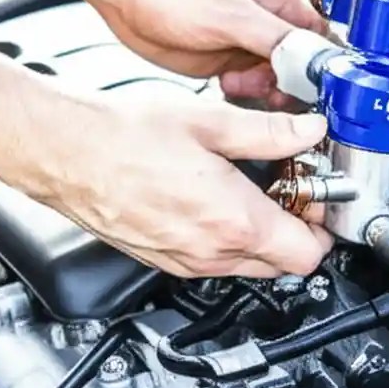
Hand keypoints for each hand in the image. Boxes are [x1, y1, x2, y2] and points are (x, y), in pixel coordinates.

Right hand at [20, 88, 332, 278]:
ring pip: (250, 265)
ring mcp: (186, 262)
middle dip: (296, 227)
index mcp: (234, 222)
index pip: (310, 254)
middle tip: (290, 183)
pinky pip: (214, 260)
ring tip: (250, 185)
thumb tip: (310, 131)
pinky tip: (214, 195)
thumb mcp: (210, 122)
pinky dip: (227, 236)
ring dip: (262, 232)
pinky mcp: (164, 260)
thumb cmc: (123, 137)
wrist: (65, 154)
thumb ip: (270, 132)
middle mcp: (212, 254)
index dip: (323, 224)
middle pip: (284, 265)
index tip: (318, 191)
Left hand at [97, 0, 327, 102]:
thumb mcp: (232, 15)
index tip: (313, 87)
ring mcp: (248, 44)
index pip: (322, 38)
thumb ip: (276, 38)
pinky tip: (227, 86)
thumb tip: (313, 58)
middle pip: (303, 66)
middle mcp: (268, 24)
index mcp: (280, 3)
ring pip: (277, 79)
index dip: (322, 65)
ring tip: (238, 83)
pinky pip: (251, 85)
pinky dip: (245, 92)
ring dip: (265, 90)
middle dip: (291, 84)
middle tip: (270, 91)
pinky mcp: (227, 62)